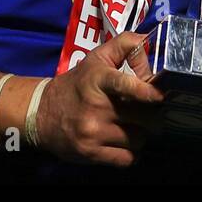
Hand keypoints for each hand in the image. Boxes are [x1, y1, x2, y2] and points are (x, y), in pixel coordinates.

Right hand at [36, 33, 163, 167]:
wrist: (41, 114)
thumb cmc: (77, 84)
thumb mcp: (97, 58)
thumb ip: (125, 45)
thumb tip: (150, 43)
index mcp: (98, 79)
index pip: (123, 84)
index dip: (145, 91)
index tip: (159, 95)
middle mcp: (95, 107)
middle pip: (143, 117)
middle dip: (151, 115)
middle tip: (148, 112)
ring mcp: (93, 132)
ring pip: (138, 139)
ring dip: (141, 134)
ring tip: (131, 126)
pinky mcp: (91, 153)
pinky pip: (127, 159)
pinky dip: (131, 153)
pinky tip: (124, 143)